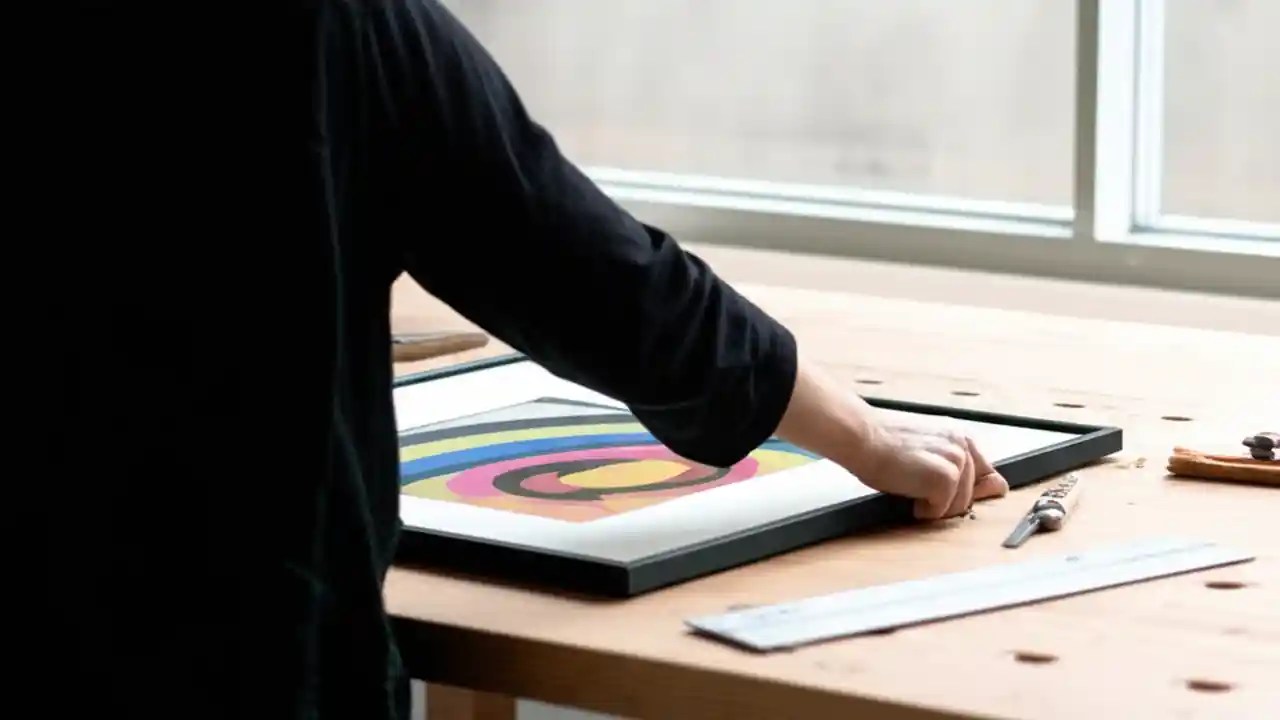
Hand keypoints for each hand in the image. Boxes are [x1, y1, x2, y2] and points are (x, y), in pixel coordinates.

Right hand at [773, 355, 1008, 520]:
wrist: (861, 438)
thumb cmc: (883, 446)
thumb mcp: (928, 454)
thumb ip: (962, 471)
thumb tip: (999, 488)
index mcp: (959, 438)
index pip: (988, 476)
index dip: (969, 492)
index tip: (946, 495)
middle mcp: (963, 446)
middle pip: (970, 497)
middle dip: (945, 501)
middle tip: (916, 487)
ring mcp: (956, 462)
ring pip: (958, 506)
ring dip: (934, 506)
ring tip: (910, 488)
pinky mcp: (945, 478)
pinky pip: (941, 510)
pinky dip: (923, 510)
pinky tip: (907, 494)